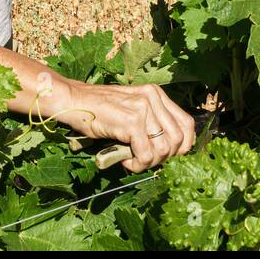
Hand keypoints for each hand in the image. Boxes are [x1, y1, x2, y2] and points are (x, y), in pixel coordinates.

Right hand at [53, 79, 195, 171]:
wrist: (73, 102)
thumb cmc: (99, 109)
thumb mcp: (131, 108)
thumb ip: (151, 120)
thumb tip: (170, 150)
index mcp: (155, 93)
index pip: (187, 124)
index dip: (183, 146)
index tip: (168, 157)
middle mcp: (152, 97)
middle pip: (178, 140)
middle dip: (164, 158)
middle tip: (145, 160)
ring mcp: (143, 109)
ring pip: (163, 150)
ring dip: (149, 163)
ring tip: (132, 161)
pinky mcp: (132, 122)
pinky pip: (145, 155)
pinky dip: (136, 165)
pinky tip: (125, 161)